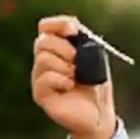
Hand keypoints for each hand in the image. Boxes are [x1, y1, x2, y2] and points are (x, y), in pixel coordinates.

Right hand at [31, 15, 115, 138]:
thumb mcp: (96, 59)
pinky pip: (44, 78)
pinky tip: (70, 86)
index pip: (45, 27)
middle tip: (78, 61)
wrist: (100, 115)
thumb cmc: (96, 86)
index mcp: (56, 49)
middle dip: (65, 48)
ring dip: (65, 66)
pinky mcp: (40, 94)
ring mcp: (40, 78)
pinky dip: (61, 79)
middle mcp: (44, 61)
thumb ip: (85, 41)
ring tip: (76, 76)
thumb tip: (74, 28)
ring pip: (43, 59)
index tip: (74, 30)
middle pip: (42, 41)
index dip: (57, 24)